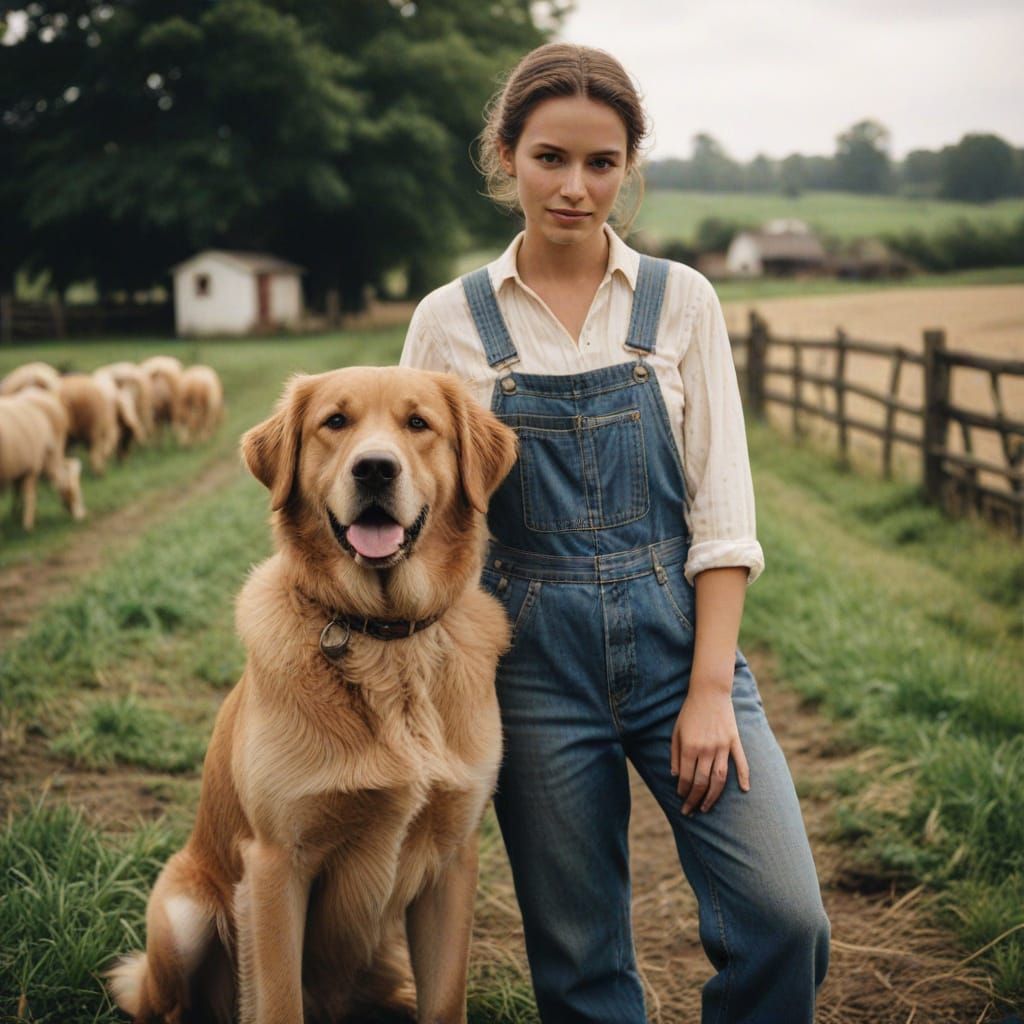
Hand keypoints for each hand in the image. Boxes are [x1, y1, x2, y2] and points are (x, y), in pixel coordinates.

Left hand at [671, 686, 750, 815]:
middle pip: (701, 782)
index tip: (681, 798)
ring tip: (706, 807)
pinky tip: (745, 790)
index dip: (683, 791)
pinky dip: (744, 776)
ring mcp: (722, 746)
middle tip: (689, 811)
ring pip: (719, 778)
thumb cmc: (689, 711)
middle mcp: (706, 749)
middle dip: (694, 799)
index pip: (686, 777)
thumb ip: (674, 754)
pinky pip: (741, 762)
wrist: (709, 692)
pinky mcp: (734, 741)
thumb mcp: (676, 731)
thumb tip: (675, 775)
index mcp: (690, 746)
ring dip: (713, 796)